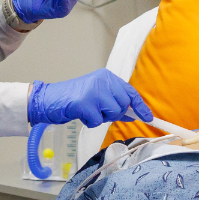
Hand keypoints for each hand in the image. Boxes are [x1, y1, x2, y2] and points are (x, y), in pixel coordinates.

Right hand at [28, 69, 153, 127]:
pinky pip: (98, 121)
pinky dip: (90, 122)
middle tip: (100, 112)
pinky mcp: (85, 103)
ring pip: (113, 113)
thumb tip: (135, 113)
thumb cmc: (73, 99)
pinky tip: (81, 114)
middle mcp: (102, 80)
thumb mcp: (97, 96)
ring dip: (102, 118)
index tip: (149, 117)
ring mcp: (94, 90)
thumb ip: (115, 102)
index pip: (130, 91)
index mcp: (107, 76)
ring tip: (89, 111)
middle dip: (115, 113)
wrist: (49, 99)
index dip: (140, 106)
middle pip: (123, 104)